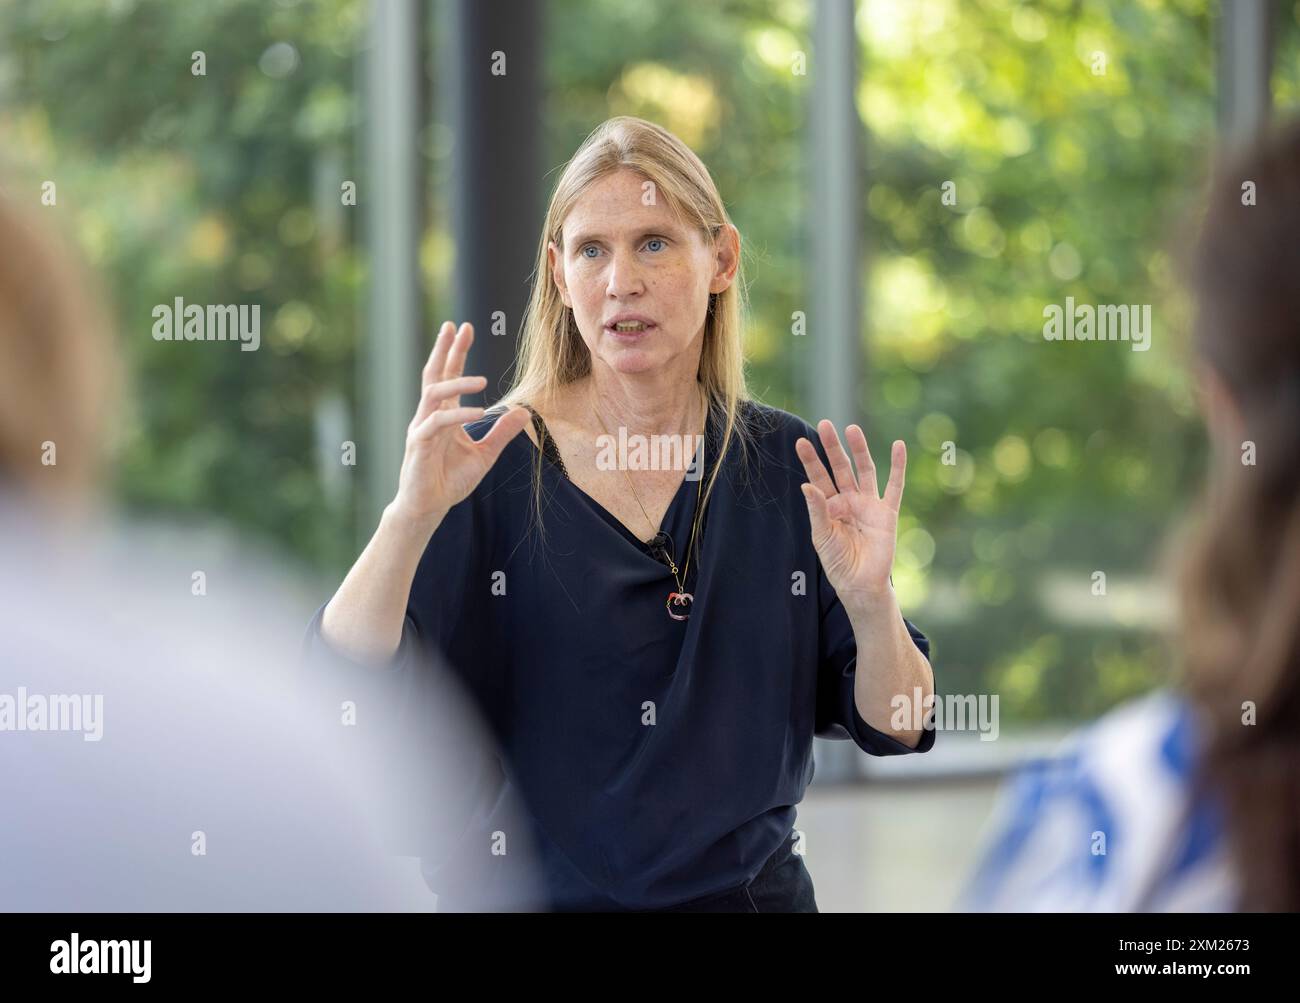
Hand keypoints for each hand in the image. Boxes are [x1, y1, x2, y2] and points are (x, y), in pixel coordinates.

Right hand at [390, 321, 530, 525]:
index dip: (454, 352)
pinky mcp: (420, 444)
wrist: (429, 507)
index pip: (447, 376)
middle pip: (435, 374)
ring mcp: (422, 428)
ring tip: (482, 380)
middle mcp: (429, 415)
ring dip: (457, 383)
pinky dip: (458, 416)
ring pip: (434, 394)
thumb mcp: (485, 454)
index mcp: (443, 414)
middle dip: (446, 350)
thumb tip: (523, 412)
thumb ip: (501, 433)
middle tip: (458, 326)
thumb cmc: (450, 480)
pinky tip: (478, 412)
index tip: (464, 328)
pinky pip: (438, 423)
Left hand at [795, 420, 906, 611]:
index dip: (811, 460)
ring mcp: (868, 504)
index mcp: (829, 506)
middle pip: (840, 468)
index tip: (800, 442)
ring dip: (859, 450)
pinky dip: (897, 466)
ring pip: (864, 470)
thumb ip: (817, 510)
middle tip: (824, 424)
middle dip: (832, 448)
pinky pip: (894, 485)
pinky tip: (898, 446)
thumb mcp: (822, 536)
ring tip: (851, 428)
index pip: (818, 477)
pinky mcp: (887, 512)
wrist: (861, 584)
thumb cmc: (838, 563)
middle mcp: (848, 500)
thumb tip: (806, 485)